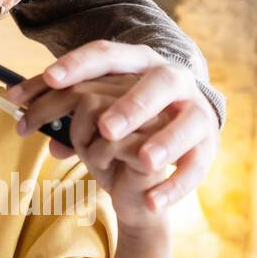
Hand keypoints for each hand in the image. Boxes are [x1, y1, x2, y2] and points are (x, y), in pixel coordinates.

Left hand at [6, 40, 219, 212]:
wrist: (172, 131)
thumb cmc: (122, 120)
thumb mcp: (97, 111)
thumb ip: (70, 120)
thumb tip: (49, 142)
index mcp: (136, 62)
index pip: (106, 55)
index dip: (78, 65)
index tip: (50, 79)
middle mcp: (169, 80)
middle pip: (154, 84)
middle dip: (130, 105)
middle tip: (105, 129)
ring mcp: (194, 112)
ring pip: (187, 122)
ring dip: (165, 141)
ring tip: (145, 158)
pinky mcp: (207, 146)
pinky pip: (196, 166)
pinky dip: (175, 185)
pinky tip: (153, 201)